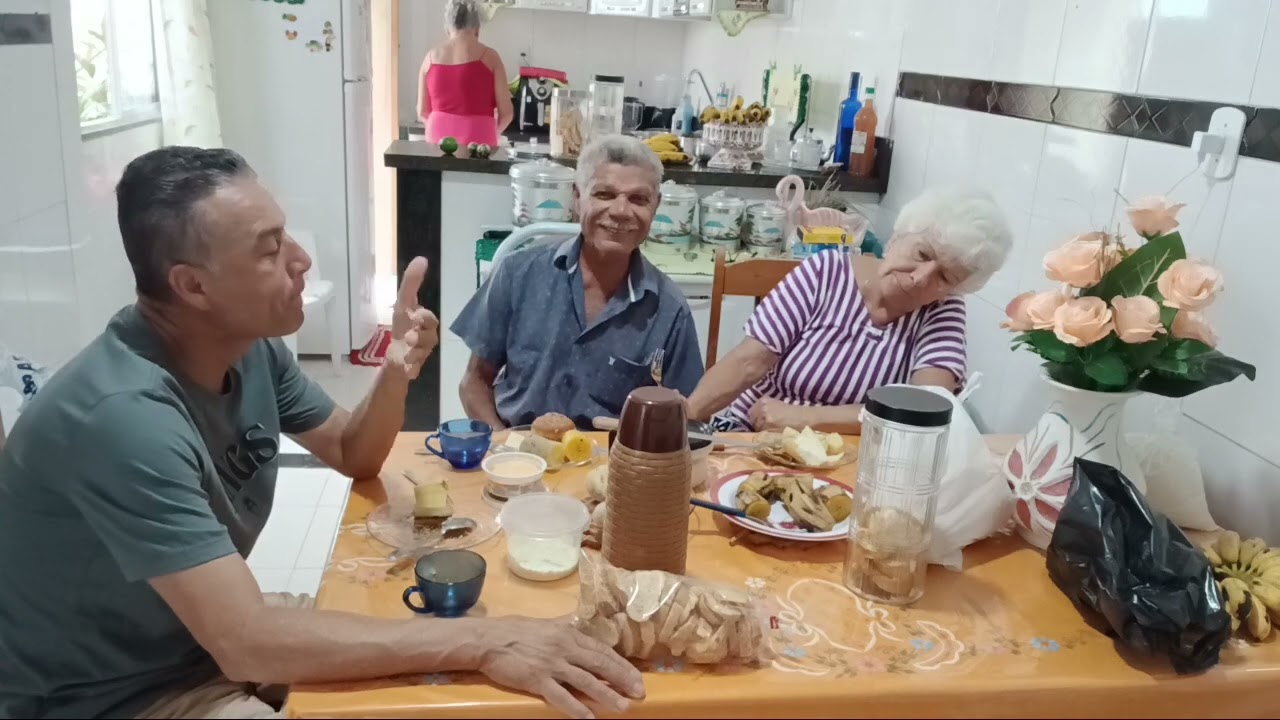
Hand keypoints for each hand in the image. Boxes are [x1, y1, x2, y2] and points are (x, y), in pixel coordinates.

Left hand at [388, 257, 438, 378]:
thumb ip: (411, 282)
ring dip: (414, 351)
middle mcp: (426, 337)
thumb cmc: (403, 326)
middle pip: (429, 338)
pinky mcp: (413, 367)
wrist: (398, 354)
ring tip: (406, 352)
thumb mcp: (403, 303)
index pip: (430, 319)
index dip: (424, 317)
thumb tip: (421, 258)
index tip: (415, 315)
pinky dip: (411, 369)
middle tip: (409, 336)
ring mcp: (420, 353)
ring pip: (422, 353)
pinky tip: (407, 369)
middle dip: (420, 336)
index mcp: (425, 322)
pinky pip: (414, 369)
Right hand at [474, 617, 644, 718]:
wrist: (488, 640)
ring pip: (587, 681)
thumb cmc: (514, 630)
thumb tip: (577, 617)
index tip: (636, 675)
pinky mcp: (537, 680)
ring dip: (607, 695)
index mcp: (568, 633)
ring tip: (623, 706)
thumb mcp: (545, 623)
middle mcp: (565, 647)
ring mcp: (552, 664)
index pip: (602, 649)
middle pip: (601, 664)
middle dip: (623, 679)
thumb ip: (564, 623)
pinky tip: (589, 718)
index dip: (622, 664)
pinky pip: (561, 696)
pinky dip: (577, 708)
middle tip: (640, 692)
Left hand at [748, 396, 809, 430]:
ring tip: (770, 431)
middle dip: (756, 423)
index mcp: (763, 400)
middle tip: (765, 428)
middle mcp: (762, 407)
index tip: (760, 421)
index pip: (751, 411)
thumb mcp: (776, 404)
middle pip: (752, 419)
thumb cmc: (792, 412)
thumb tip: (755, 415)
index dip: (755, 418)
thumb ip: (765, 407)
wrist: (804, 418)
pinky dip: (765, 435)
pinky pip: (761, 433)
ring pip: (756, 427)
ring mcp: (764, 417)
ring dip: (760, 430)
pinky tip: (772, 434)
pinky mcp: (768, 427)